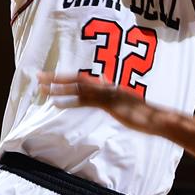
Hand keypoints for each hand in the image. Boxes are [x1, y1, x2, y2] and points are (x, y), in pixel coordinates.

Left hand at [41, 71, 158, 131]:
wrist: (157, 118)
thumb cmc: (142, 111)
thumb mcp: (125, 97)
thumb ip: (112, 87)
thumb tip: (103, 78)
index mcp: (108, 85)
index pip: (82, 78)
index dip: (65, 77)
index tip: (50, 76)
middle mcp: (105, 86)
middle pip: (75, 78)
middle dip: (55, 77)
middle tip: (37, 76)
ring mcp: (107, 94)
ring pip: (78, 88)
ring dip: (58, 88)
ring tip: (41, 89)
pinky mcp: (109, 104)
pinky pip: (86, 102)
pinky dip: (70, 102)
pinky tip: (56, 104)